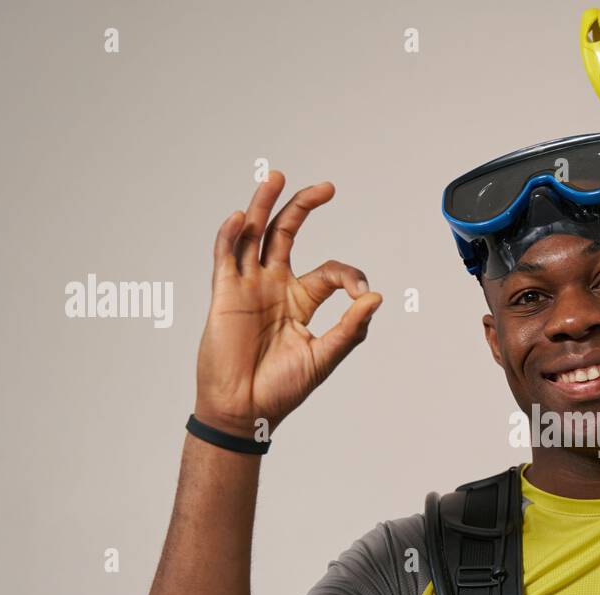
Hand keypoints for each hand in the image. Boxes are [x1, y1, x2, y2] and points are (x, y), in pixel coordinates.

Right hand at [195, 171, 382, 436]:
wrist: (244, 410)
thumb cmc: (281, 389)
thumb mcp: (324, 357)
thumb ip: (350, 328)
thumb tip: (375, 297)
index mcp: (301, 301)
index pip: (330, 271)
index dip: (350, 276)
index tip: (362, 295)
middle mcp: (274, 286)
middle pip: (286, 234)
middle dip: (303, 207)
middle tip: (326, 188)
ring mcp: (248, 286)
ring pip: (255, 235)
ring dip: (264, 205)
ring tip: (276, 178)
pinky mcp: (225, 293)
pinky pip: (226, 256)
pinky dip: (231, 234)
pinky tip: (243, 216)